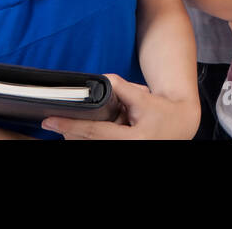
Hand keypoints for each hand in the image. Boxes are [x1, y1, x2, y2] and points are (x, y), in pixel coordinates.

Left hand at [41, 73, 199, 139]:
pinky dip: (89, 137)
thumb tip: (102, 79)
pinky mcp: (125, 150)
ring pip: (92, 145)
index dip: (71, 125)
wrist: (181, 125)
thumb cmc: (163, 111)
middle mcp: (129, 150)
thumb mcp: (144, 97)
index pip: (95, 132)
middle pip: (89, 143)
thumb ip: (122, 88)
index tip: (50, 121)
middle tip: (55, 121)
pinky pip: (99, 144)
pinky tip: (79, 131)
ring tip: (70, 125)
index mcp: (134, 139)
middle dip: (70, 132)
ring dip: (79, 135)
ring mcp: (127, 152)